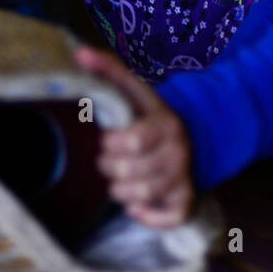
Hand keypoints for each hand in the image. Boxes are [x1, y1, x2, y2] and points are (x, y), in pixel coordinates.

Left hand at [74, 45, 193, 227]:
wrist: (192, 136)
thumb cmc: (149, 116)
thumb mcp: (133, 90)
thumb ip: (107, 70)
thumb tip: (79, 52)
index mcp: (164, 123)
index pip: (133, 141)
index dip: (111, 144)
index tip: (107, 139)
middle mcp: (178, 151)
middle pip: (130, 172)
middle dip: (109, 167)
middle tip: (109, 160)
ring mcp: (183, 177)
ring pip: (141, 195)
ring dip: (120, 190)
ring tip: (118, 179)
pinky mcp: (187, 200)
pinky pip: (168, 219)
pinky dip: (146, 216)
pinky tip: (135, 205)